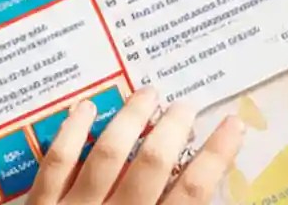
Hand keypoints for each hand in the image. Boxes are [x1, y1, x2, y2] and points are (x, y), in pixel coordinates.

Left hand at [26, 88, 243, 204]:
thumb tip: (202, 199)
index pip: (191, 195)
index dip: (216, 157)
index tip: (233, 124)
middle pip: (150, 166)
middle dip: (173, 129)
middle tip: (187, 105)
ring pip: (106, 156)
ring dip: (130, 120)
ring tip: (148, 93)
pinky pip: (54, 165)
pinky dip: (70, 133)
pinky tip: (85, 107)